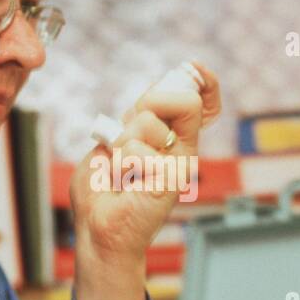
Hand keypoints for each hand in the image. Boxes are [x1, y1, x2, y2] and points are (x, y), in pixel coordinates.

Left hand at [70, 61, 220, 263]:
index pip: (196, 100)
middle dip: (145, 106)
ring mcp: (181, 162)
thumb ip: (131, 120)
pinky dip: (119, 165)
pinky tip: (125, 184)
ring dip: (121, 143)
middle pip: (178, 97)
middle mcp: (181, 147)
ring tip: (121, 170)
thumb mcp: (112, 142)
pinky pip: (137, 151)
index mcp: (169, 137)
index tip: (196, 68)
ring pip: (148, 121)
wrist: (99, 231)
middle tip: (127, 139)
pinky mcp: (174, 178)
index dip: (200, 80)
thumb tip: (151, 97)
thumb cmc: (101, 191)